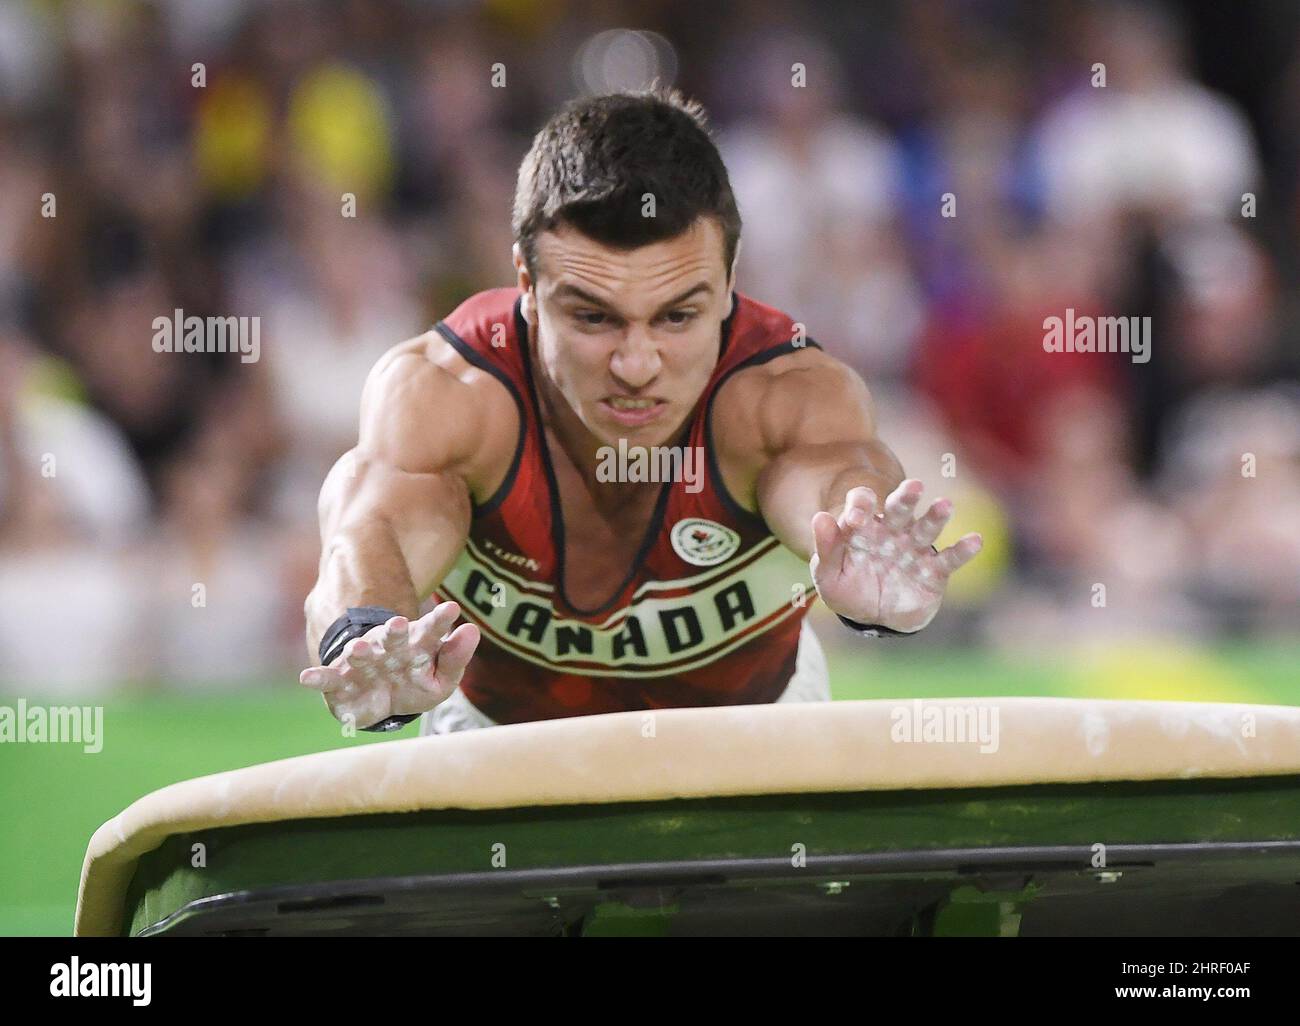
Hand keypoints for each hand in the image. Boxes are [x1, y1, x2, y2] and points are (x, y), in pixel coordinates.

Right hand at [299, 601, 480, 728]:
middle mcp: (387, 649)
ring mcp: (362, 662)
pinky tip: (307, 677)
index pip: (431, 630)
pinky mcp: (341, 681)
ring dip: (358, 651)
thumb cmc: (415, 683)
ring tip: (358, 648)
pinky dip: (317, 678)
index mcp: (415, 645)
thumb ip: (456, 657)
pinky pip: (328, 679)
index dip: (440, 620)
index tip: (452, 609)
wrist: (383, 702)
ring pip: (359, 654)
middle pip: (391, 638)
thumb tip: (473, 629)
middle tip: (399, 623)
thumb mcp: (442, 678)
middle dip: (394, 631)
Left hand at [810, 479, 981, 632]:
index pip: (861, 505)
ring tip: (944, 506)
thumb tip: (819, 517)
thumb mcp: (829, 574)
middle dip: (905, 498)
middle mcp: (892, 531)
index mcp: (864, 527)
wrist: (873, 617)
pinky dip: (962, 551)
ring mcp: (914, 549)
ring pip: (925, 529)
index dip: (859, 507)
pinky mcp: (934, 571)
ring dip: (935, 518)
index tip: (854, 519)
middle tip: (913, 486)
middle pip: (898, 509)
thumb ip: (826, 547)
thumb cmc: (848, 589)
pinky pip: (949, 559)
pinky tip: (974, 540)